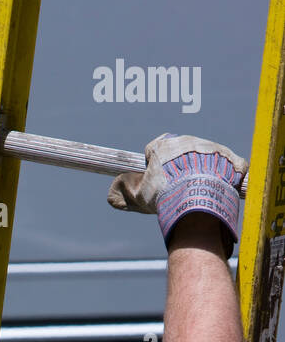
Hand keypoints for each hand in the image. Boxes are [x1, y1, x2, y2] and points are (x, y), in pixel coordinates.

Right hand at [107, 133, 246, 250]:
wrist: (198, 201)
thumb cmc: (165, 197)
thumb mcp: (136, 197)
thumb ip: (120, 194)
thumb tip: (111, 194)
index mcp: (164, 145)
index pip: (156, 149)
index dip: (154, 166)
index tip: (157, 181)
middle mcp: (189, 140)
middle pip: (181, 153)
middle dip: (179, 169)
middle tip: (177, 191)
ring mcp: (212, 148)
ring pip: (205, 159)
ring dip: (201, 174)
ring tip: (197, 195)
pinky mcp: (231, 159)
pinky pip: (229, 167)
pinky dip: (224, 179)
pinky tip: (217, 193)